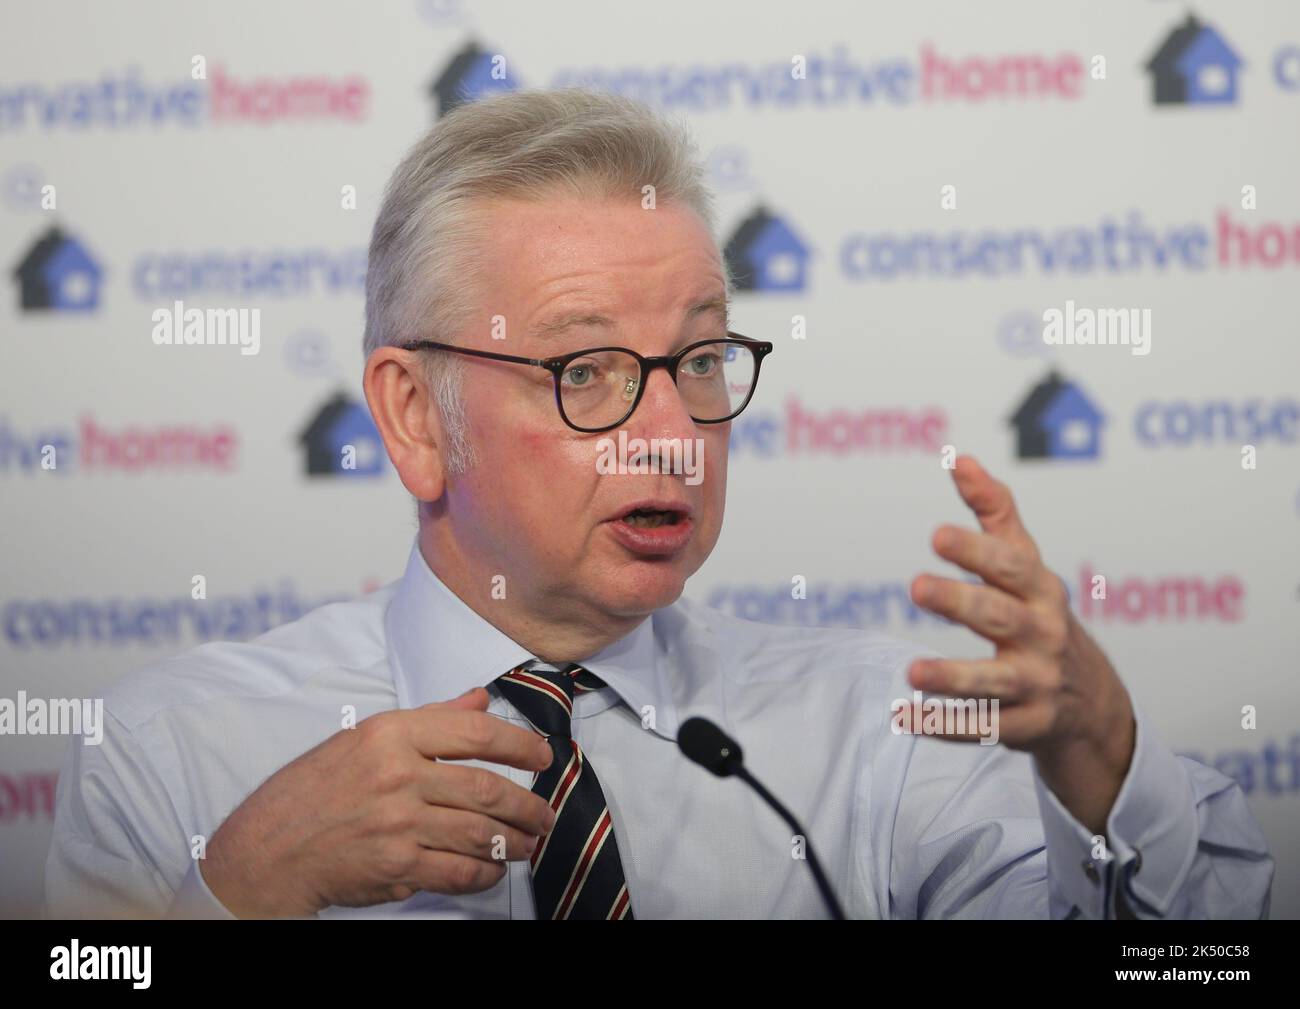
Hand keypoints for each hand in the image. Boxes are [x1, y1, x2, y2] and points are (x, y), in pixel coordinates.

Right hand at [201, 687, 556, 916]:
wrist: (268, 849)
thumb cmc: (313, 790)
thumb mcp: (363, 737)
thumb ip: (429, 719)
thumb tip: (477, 699)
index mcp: (391, 734)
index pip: (475, 733)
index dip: (520, 744)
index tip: (542, 755)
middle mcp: (397, 775)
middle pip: (486, 788)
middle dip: (527, 804)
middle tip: (543, 813)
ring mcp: (397, 823)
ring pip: (479, 832)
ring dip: (514, 841)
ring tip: (527, 842)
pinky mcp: (396, 865)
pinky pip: (458, 870)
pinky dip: (484, 872)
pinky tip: (493, 868)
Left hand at [905, 455, 1135, 831]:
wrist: (1092, 705)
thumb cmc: (1041, 617)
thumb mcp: (1027, 564)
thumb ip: (994, 512)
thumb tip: (959, 459)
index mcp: (1040, 592)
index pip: (1010, 566)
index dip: (976, 549)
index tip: (937, 535)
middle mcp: (1041, 637)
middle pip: (999, 617)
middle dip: (960, 601)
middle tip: (916, 586)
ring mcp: (1034, 685)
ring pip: (992, 682)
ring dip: (952, 678)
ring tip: (912, 672)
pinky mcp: (1023, 727)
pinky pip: (982, 728)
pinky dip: (945, 726)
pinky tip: (907, 718)